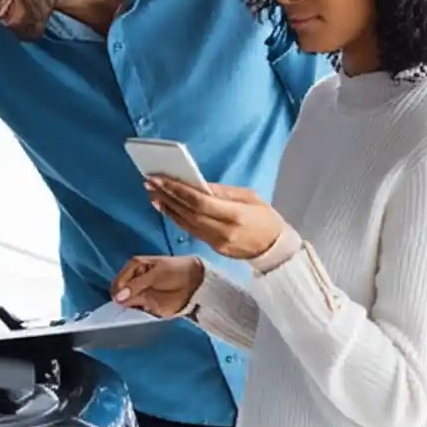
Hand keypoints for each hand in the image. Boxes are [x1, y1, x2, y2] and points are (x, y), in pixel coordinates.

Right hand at [110, 255, 204, 317]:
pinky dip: (137, 314)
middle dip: (122, 302)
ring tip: (136, 311)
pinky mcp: (148, 305)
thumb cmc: (176, 270)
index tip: (121, 301)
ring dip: (129, 309)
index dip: (118, 292)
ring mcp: (141, 293)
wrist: (196, 281)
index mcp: (134, 267)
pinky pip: (138, 311)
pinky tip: (141, 315)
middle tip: (129, 307)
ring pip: (127, 304)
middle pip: (120, 294)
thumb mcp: (156, 274)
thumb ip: (137, 285)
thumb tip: (118, 298)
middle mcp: (134, 280)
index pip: (119, 282)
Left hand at [147, 177, 284, 259]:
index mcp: (235, 215)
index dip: (178, 190)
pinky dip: (177, 218)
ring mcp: (217, 242)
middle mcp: (223, 231)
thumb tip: (199, 184)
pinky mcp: (213, 248)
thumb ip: (223, 192)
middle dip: (167, 197)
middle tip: (150, 183)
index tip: (161, 179)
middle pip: (188, 213)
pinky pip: (191, 231)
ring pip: (185, 224)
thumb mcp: (249, 197)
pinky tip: (167, 208)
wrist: (275, 248)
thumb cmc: (265, 218)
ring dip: (167, 208)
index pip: (199, 202)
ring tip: (153, 193)